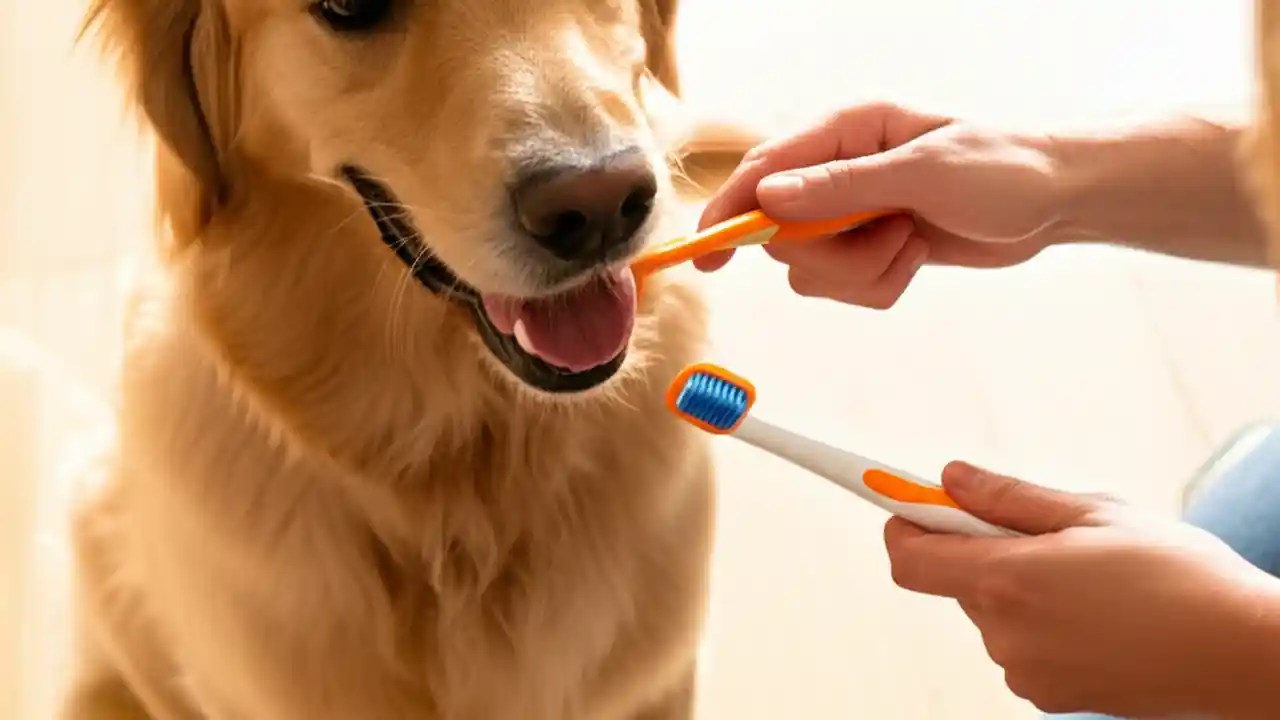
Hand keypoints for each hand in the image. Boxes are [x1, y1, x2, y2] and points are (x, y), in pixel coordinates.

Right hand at [696, 103, 1065, 308]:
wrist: (1055, 201)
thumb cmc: (1004, 168)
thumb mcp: (924, 172)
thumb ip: (841, 187)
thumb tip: (769, 198)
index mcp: (847, 131)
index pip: (765, 169)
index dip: (729, 209)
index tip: (707, 251)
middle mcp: (840, 171)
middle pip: (782, 233)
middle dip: (831, 254)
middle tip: (885, 238)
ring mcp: (854, 212)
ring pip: (811, 269)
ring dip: (863, 272)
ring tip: (911, 243)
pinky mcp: (870, 247)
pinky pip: (844, 287)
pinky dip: (881, 284)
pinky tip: (917, 255)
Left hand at [885, 462, 1279, 717]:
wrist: (1242, 652)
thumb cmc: (1179, 575)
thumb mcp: (1093, 512)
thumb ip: (1009, 497)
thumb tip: (951, 478)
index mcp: (1007, 581)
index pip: (908, 558)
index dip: (903, 524)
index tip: (908, 501)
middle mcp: (1004, 634)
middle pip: (954, 581)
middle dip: (980, 549)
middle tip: (1041, 532)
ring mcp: (1025, 672)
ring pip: (993, 613)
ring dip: (1018, 588)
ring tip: (1089, 577)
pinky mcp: (1049, 696)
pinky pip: (1022, 647)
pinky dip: (1042, 624)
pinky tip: (1097, 614)